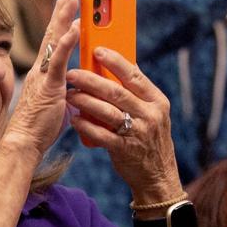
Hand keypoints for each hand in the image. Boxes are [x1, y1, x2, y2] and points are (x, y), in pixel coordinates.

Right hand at [0, 0, 81, 164]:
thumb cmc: (39, 126)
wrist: (24, 141)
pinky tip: (75, 27)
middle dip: (63, 8)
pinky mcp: (49, 85)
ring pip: (54, 40)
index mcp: (44, 72)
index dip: (62, 19)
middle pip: (53, 32)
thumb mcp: (58, 102)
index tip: (70, 1)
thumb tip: (78, 88)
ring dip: (65, 16)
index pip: (54, 40)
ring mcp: (44, 75)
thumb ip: (67, 90)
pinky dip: (67, 42)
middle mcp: (41, 68)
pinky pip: (59, 60)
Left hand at [66, 48, 182, 203]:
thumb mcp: (152, 113)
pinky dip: (86, 126)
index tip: (97, 50)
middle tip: (72, 73)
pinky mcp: (125, 150)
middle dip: (91, 80)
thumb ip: (137, 93)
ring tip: (69, 94)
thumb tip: (120, 64)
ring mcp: (138, 133)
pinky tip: (74, 119)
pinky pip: (101, 135)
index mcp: (156, 101)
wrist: (157, 176)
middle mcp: (150, 115)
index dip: (115, 62)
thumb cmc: (148, 139)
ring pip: (107, 112)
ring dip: (85, 101)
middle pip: (117, 92)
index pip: (135, 76)